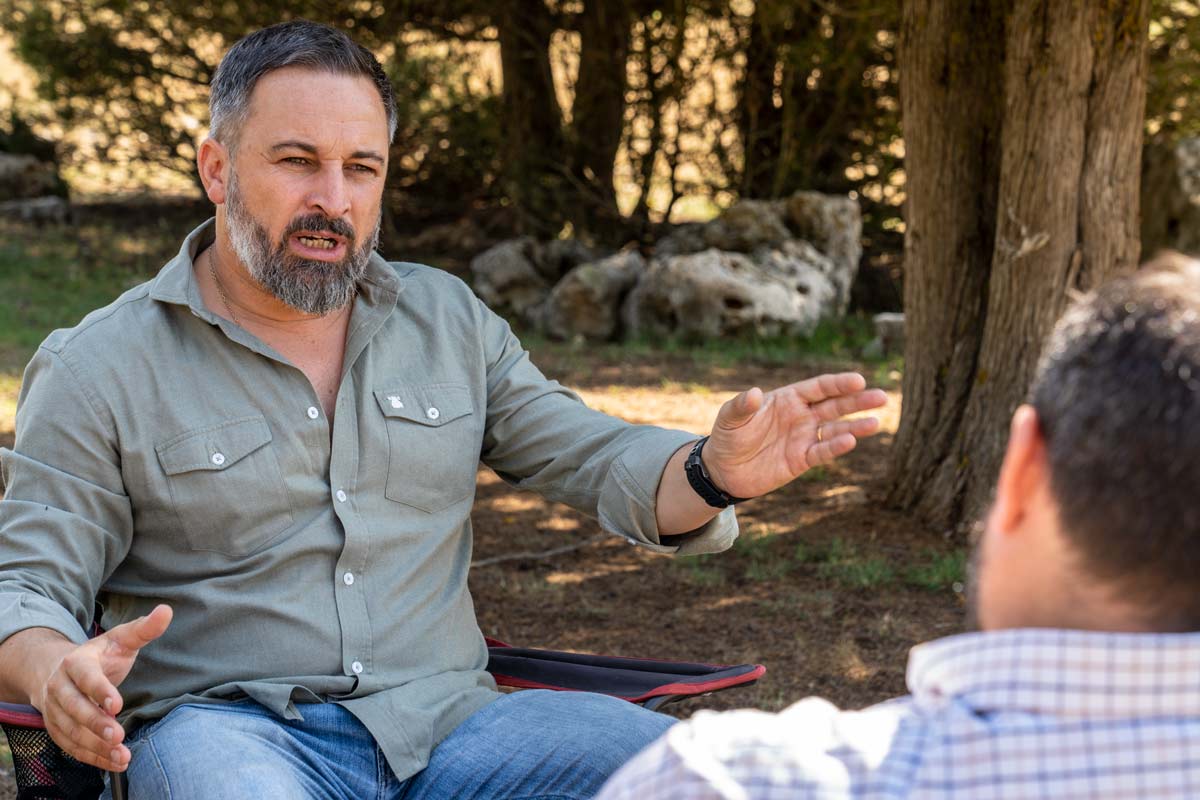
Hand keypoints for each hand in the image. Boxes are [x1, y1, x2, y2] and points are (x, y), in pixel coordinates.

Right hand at [34, 604, 172, 771]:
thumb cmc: (100, 655)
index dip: (99, 691)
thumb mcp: (120, 639)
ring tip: (121, 755)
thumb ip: (143, 629)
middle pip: (74, 708)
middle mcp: (59, 687)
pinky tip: (115, 763)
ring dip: (95, 745)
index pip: (85, 677)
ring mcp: (55, 710)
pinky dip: (91, 757)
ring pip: (71, 731)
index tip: (117, 705)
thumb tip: (167, 611)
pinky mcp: (57, 729)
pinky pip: (71, 747)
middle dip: (95, 723)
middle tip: (118, 736)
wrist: (58, 671)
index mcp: (75, 662)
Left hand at [702, 373, 886, 498]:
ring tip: (876, 423)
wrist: (724, 470)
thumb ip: (742, 405)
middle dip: (858, 401)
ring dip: (856, 427)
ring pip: (836, 429)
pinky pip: (823, 452)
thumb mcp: (729, 418)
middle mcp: (801, 416)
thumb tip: (755, 393)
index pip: (819, 388)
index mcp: (788, 399)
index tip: (858, 380)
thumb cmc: (728, 437)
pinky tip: (851, 442)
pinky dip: (836, 447)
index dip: (838, 384)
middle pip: (835, 406)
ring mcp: (804, 438)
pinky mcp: (802, 460)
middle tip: (882, 397)